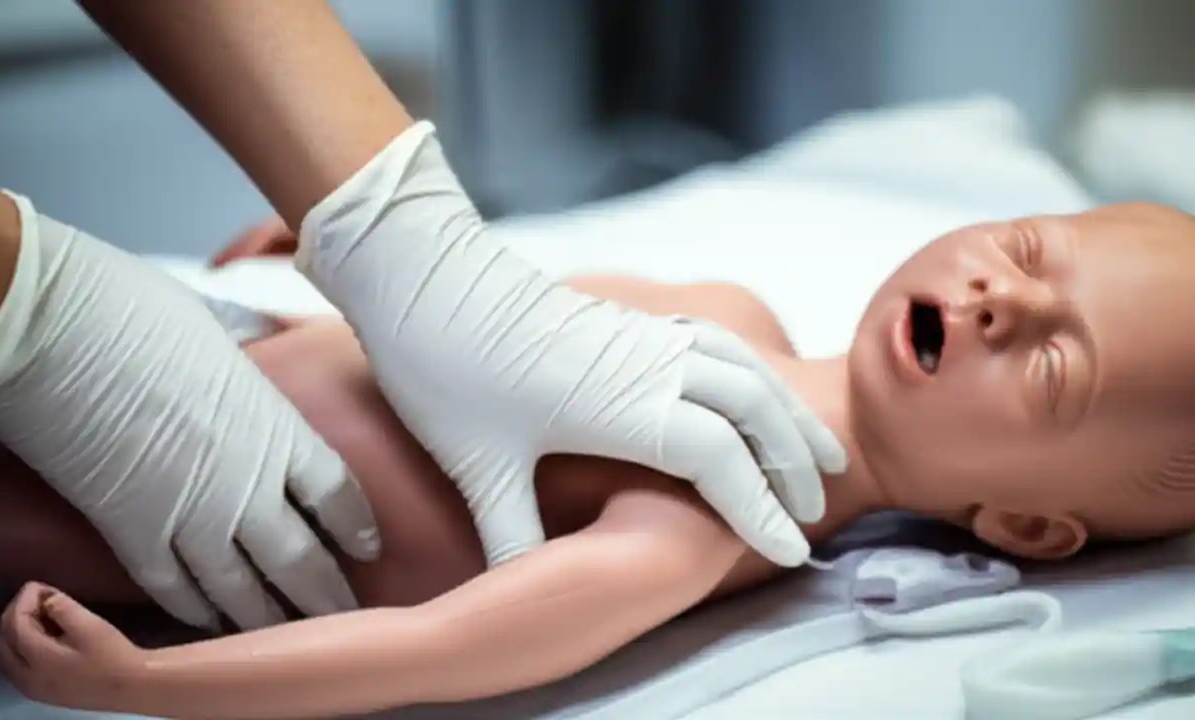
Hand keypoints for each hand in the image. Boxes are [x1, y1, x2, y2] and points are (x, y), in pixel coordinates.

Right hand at [0, 193, 375, 629]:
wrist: (50, 326)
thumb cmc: (133, 311)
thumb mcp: (219, 342)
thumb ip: (242, 385)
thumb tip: (243, 390)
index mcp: (276, 428)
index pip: (336, 493)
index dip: (355, 527)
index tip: (366, 546)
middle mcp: (245, 485)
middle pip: (301, 559)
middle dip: (325, 594)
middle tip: (342, 617)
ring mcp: (188, 516)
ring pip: (242, 592)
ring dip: (267, 618)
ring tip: (284, 635)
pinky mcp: (127, 534)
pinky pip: (173, 590)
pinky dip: (195, 613)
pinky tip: (209, 623)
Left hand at [0, 582, 142, 712]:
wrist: (130, 687)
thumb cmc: (112, 655)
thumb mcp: (91, 626)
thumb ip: (64, 609)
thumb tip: (46, 599)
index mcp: (37, 658)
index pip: (16, 622)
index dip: (24, 599)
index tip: (40, 584)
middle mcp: (25, 676)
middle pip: (5, 638)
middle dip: (16, 612)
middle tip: (38, 597)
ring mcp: (30, 688)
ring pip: (6, 654)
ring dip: (14, 630)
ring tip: (37, 613)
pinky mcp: (39, 693)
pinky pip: (15, 666)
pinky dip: (18, 646)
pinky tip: (37, 637)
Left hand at [296, 122, 846, 566]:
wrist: (421, 272)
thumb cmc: (445, 365)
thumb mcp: (478, 465)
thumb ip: (513, 537)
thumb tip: (520, 601)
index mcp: (626, 407)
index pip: (723, 461)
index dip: (761, 509)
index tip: (790, 551)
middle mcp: (652, 364)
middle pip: (755, 407)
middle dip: (793, 459)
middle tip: (815, 506)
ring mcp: (643, 333)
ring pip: (743, 367)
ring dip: (784, 409)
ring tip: (815, 446)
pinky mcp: (627, 317)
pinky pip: (714, 341)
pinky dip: (749, 368)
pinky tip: (747, 383)